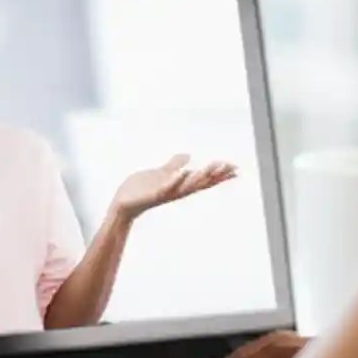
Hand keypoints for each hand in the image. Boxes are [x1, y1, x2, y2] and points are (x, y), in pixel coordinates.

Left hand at [110, 154, 236, 220]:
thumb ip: (174, 164)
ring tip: (213, 166)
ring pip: (187, 185)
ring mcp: (166, 193)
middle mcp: (176, 190)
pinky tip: (182, 172)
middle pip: (200, 182)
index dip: (219, 174)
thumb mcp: (160, 173)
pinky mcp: (153, 195)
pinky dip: (174, 181)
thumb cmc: (140, 190)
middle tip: (231, 167)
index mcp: (179, 184)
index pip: (204, 179)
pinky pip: (166, 188)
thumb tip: (188, 155)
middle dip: (216, 174)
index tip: (235, 168)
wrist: (122, 202)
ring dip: (200, 176)